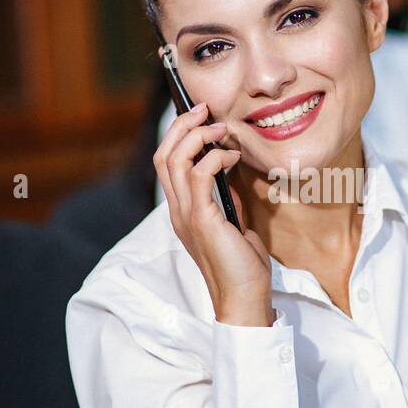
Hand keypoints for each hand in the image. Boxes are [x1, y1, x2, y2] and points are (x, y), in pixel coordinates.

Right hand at [154, 101, 272, 324]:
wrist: (244, 297)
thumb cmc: (241, 264)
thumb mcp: (231, 222)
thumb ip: (222, 198)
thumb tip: (226, 171)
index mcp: (181, 210)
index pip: (166, 162)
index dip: (178, 134)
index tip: (201, 117)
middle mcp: (177, 210)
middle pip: (163, 154)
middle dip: (182, 125)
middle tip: (205, 110)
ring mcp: (186, 215)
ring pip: (174, 159)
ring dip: (198, 136)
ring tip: (221, 128)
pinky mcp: (202, 219)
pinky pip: (198, 175)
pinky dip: (215, 157)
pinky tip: (233, 156)